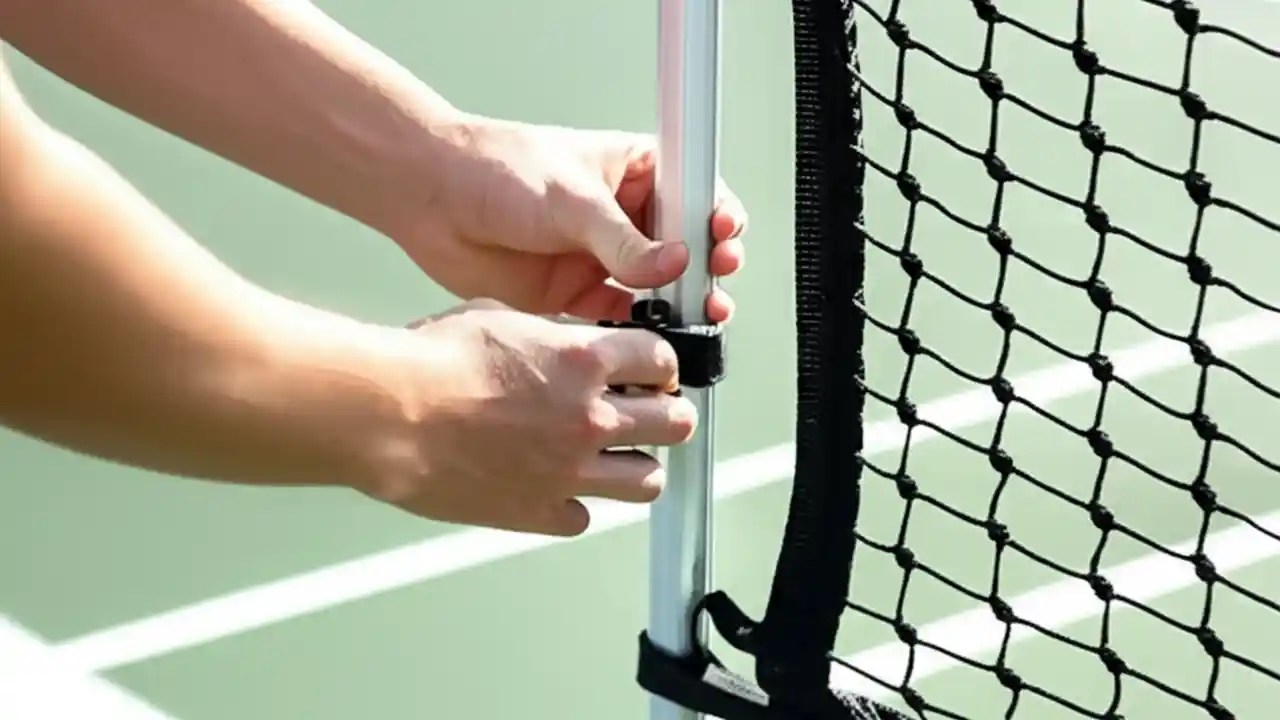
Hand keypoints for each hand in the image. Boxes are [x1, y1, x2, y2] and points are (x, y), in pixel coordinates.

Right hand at [364, 299, 696, 535]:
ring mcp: (569, 469)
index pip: (662, 361)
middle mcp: (589, 417)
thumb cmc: (430, 361)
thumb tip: (563, 341)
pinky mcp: (539, 510)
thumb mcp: (500, 318)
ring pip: (647, 479)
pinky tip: (555, 487)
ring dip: (637, 465)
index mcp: (583, 360)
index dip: (661, 366)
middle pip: (675, 423)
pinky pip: (584, 517)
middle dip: (667, 415)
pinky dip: (575, 504)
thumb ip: (549, 334)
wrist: (389, 413)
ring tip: (616, 458)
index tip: (653, 373)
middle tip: (651, 415)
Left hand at [392, 117, 746, 322]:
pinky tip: (650, 335)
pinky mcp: (574, 292)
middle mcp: (622, 215)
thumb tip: (673, 263)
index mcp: (632, 171)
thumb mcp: (572, 199)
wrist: (433, 198)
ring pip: (657, 287)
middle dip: (705, 268)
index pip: (693, 193)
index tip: (724, 238)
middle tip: (714, 283)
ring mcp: (599, 256)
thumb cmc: (497, 168)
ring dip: (678, 303)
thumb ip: (624, 239)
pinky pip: (619, 317)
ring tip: (695, 316)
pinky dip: (639, 329)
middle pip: (683, 247)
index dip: (715, 217)